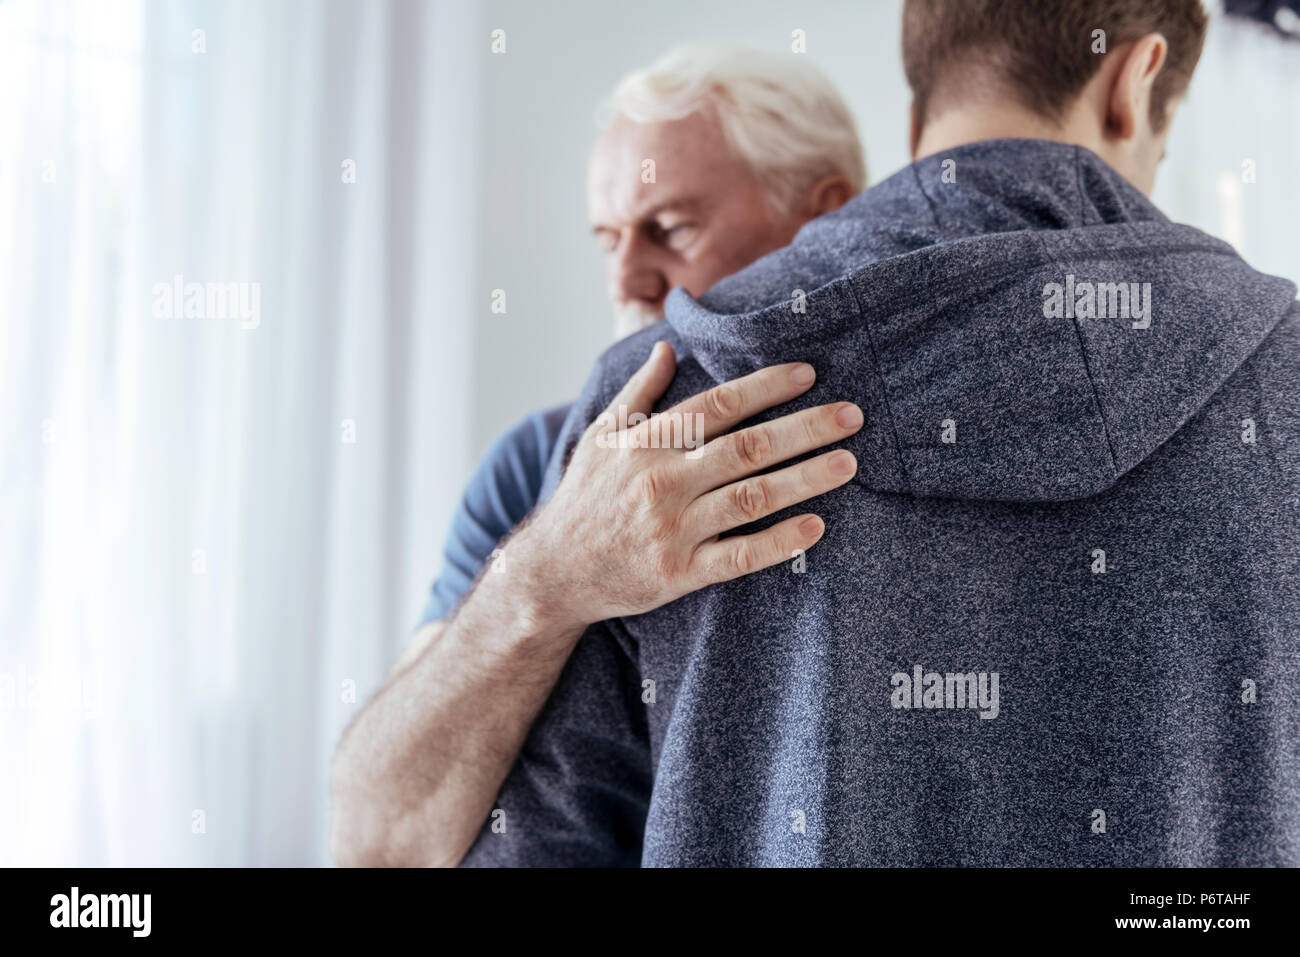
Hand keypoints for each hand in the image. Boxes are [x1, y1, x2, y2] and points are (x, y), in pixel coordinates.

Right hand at [513, 341, 861, 628]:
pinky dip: (779, 542)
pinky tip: (815, 527)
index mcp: (648, 442)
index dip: (765, 387)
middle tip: (852, 415)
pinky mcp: (679, 573)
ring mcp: (673, 528)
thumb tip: (667, 347)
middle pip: (747, 447)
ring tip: (848, 462)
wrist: (554, 571)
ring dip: (804, 478)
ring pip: (751, 497)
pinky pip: (739, 556)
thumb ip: (640, 392)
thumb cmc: (585, 497)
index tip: (808, 374)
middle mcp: (663, 480)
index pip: (718, 405)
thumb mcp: (601, 436)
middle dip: (804, 427)